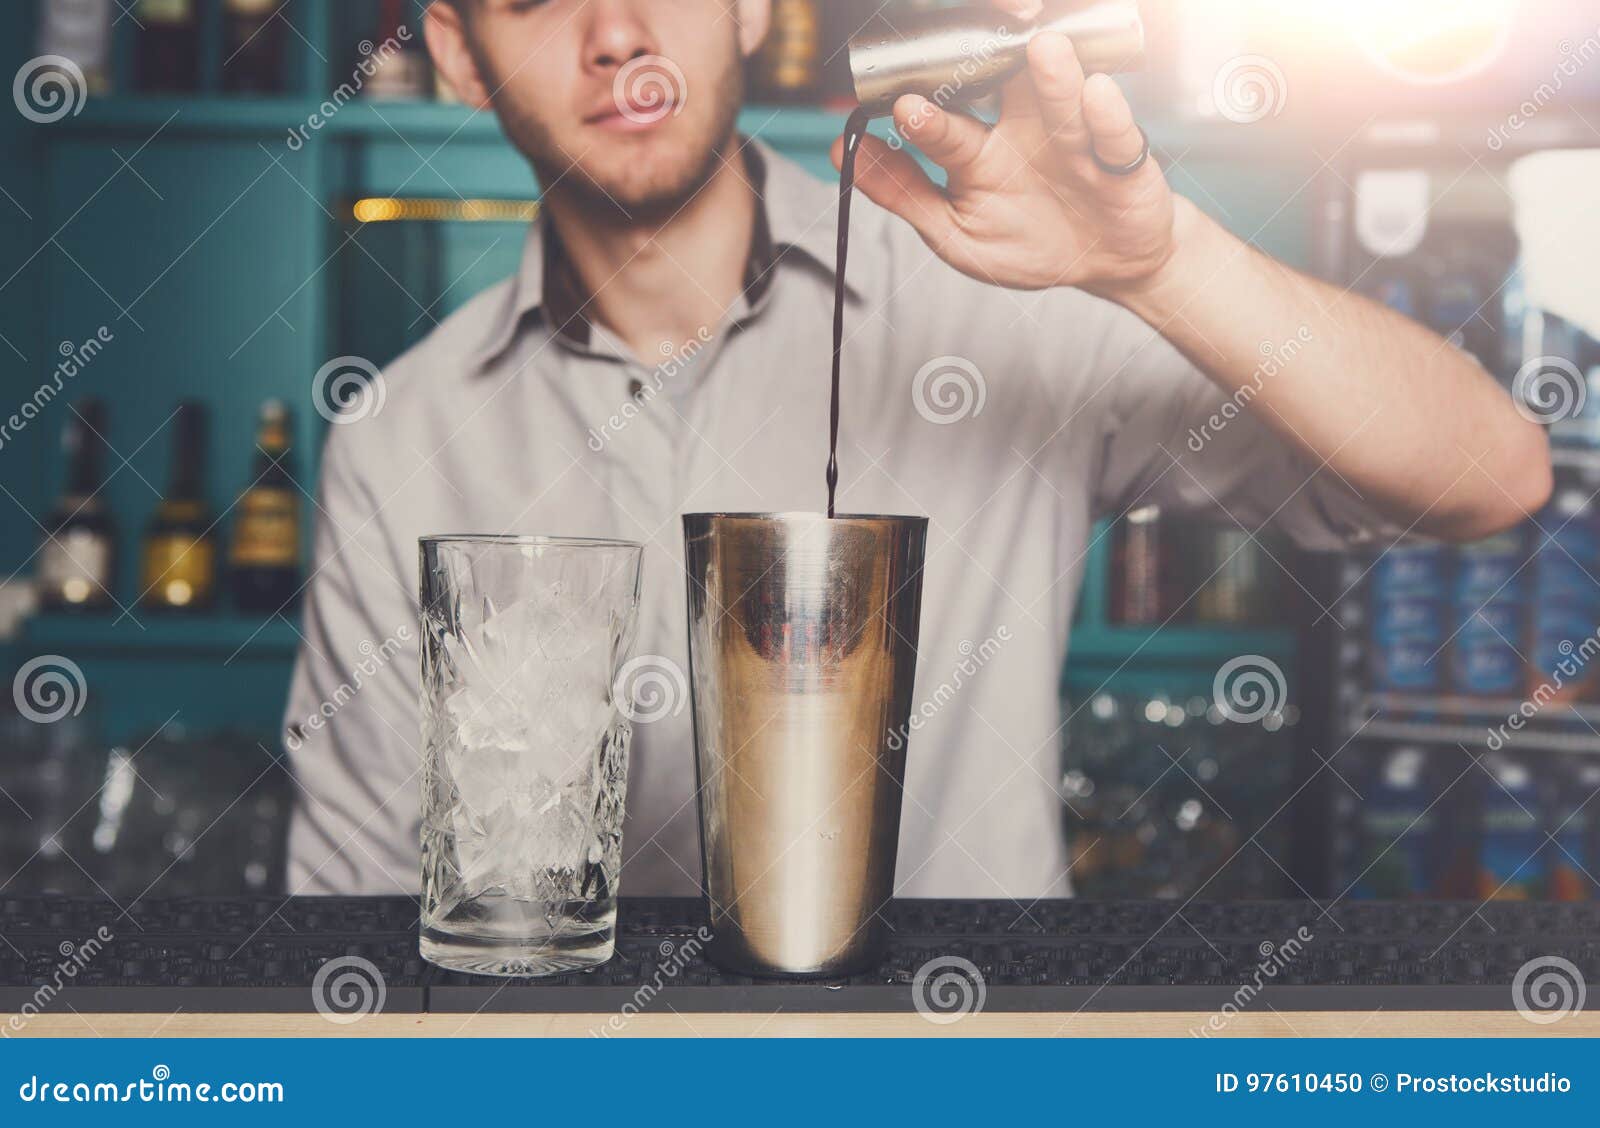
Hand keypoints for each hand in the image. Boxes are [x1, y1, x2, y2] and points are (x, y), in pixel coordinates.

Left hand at [832, 26, 1186, 299]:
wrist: (1107, 265)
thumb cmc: (1027, 242)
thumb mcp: (955, 232)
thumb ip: (903, 193)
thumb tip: (844, 151)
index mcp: (977, 145)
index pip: (945, 118)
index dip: (924, 113)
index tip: (902, 105)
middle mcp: (1022, 127)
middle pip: (1006, 83)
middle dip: (993, 58)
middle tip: (975, 39)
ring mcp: (1072, 139)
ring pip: (1060, 98)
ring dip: (1053, 75)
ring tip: (1042, 50)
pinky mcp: (1121, 158)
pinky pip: (1116, 135)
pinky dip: (1107, 114)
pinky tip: (1096, 94)